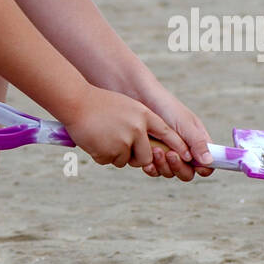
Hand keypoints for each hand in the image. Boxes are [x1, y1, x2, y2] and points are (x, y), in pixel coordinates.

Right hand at [60, 86, 189, 167]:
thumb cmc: (98, 103)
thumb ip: (140, 123)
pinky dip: (101, 155)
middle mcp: (138, 128)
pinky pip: (110, 161)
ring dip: (114, 154)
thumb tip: (148, 144)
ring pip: (126, 160)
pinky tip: (94, 139)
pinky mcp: (111, 151)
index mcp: (144, 115)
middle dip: (137, 158)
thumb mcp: (126, 107)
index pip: (167, 133)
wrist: (76, 101)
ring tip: (102, 136)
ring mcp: (125, 141)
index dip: (178, 146)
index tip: (188, 156)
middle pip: (147, 156)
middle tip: (122, 148)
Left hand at [136, 85, 214, 181]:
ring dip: (164, 166)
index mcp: (196, 141)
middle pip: (187, 172)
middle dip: (179, 167)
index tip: (196, 167)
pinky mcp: (150, 154)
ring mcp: (166, 152)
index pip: (206, 164)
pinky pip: (154, 170)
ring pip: (170, 172)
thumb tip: (210, 162)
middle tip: (170, 154)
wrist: (137, 95)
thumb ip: (197, 143)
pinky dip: (151, 168)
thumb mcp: (183, 123)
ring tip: (155, 149)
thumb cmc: (164, 104)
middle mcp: (183, 149)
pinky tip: (146, 160)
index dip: (204, 168)